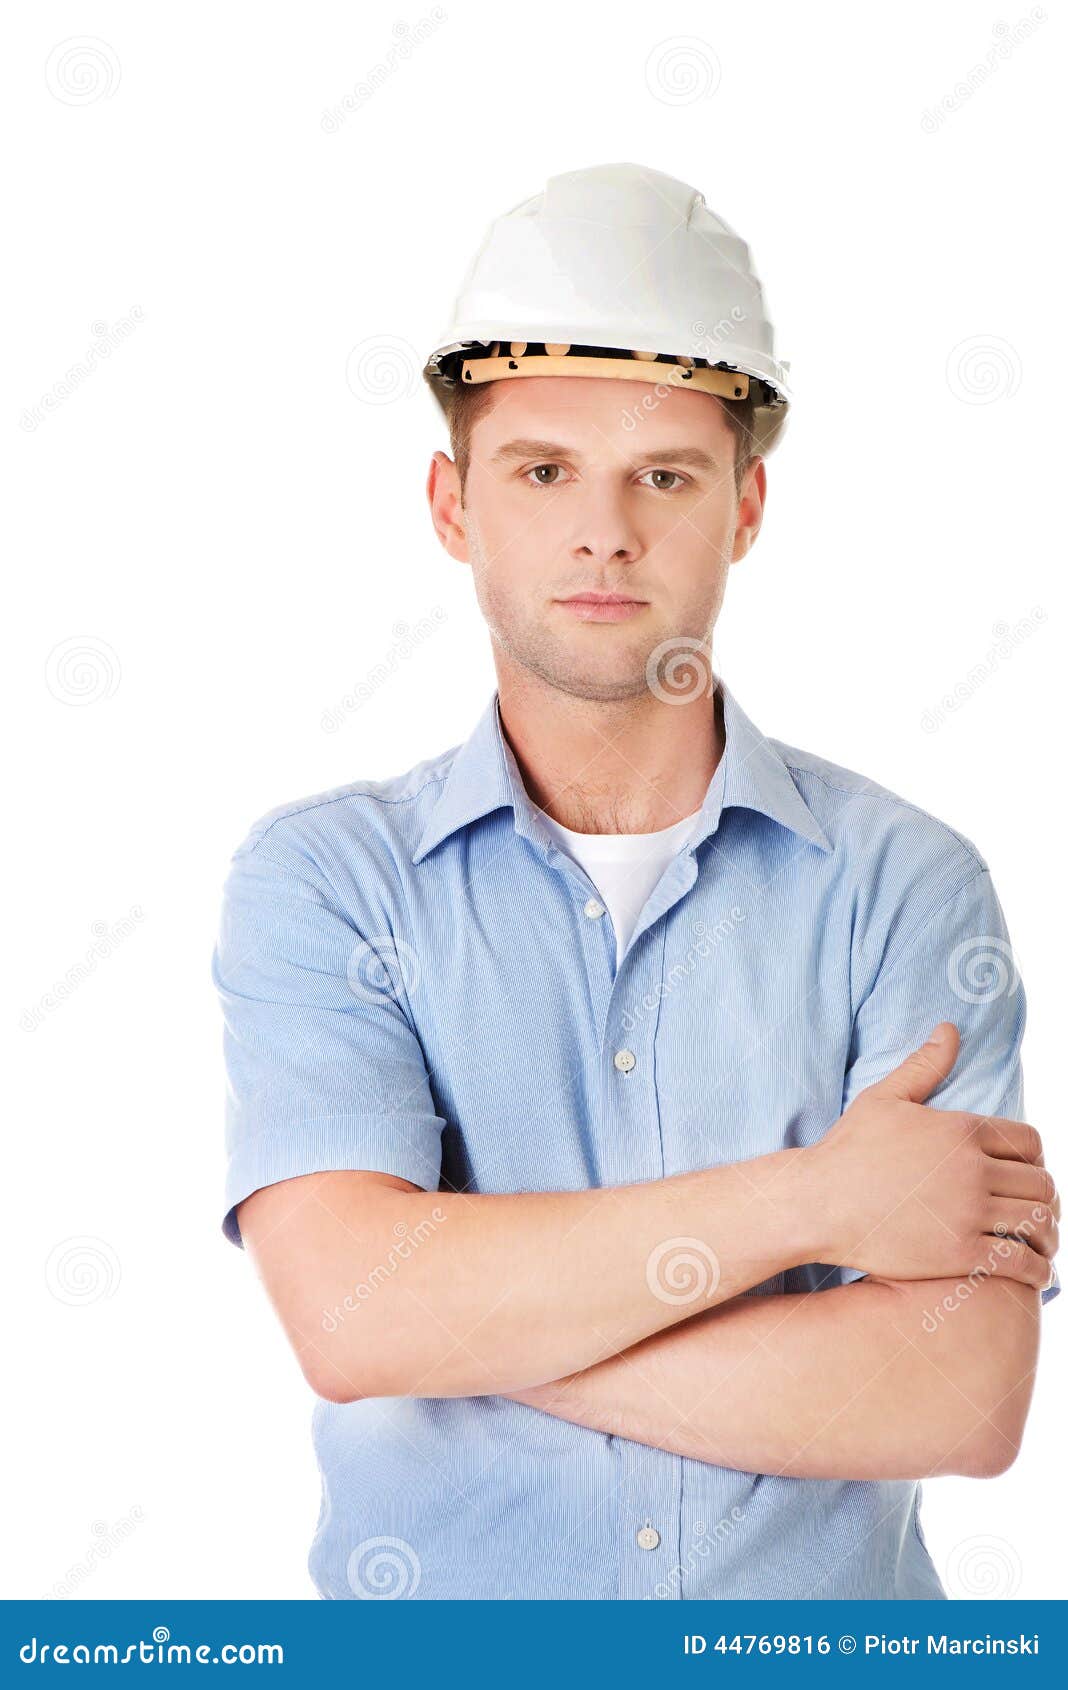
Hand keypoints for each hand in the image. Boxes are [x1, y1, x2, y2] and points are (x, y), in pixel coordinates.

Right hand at [810, 1022, 1058, 1289]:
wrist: (817, 1203)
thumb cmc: (847, 1150)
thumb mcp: (885, 1098)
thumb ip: (924, 1065)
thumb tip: (949, 1029)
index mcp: (961, 1130)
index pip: (1029, 1143)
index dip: (1036, 1160)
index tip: (1028, 1174)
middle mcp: (972, 1169)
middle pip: (1040, 1182)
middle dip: (1046, 1197)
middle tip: (1039, 1210)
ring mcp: (967, 1212)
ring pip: (1036, 1220)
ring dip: (1049, 1233)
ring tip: (1043, 1243)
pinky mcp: (959, 1253)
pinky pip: (1019, 1262)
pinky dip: (1037, 1270)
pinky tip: (1036, 1274)